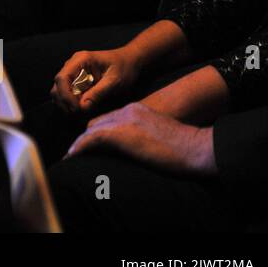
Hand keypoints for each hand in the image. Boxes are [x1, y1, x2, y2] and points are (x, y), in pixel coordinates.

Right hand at [51, 46, 140, 113]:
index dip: (65, 96)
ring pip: (59, 91)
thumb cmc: (124, 68)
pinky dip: (70, 104)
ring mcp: (72, 73)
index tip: (77, 110)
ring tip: (80, 114)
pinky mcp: (75, 80)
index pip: (62, 78)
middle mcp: (72, 65)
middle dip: (65, 102)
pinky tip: (81, 110)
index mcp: (80, 60)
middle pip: (57, 85)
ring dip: (66, 104)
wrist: (130, 61)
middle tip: (78, 115)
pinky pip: (67, 94)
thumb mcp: (115, 81)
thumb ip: (99, 93)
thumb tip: (82, 107)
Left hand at [65, 102, 215, 175]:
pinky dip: (79, 147)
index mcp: (137, 109)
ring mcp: (123, 120)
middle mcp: (127, 110)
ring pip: (91, 130)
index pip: (108, 118)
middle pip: (96, 122)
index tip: (91, 145)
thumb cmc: (185, 148)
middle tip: (77, 153)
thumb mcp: (159, 134)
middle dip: (86, 137)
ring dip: (80, 144)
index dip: (98, 132)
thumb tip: (134, 149)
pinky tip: (71, 156)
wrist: (196, 148)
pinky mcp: (121, 133)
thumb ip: (142, 135)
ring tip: (70, 157)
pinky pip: (91, 139)